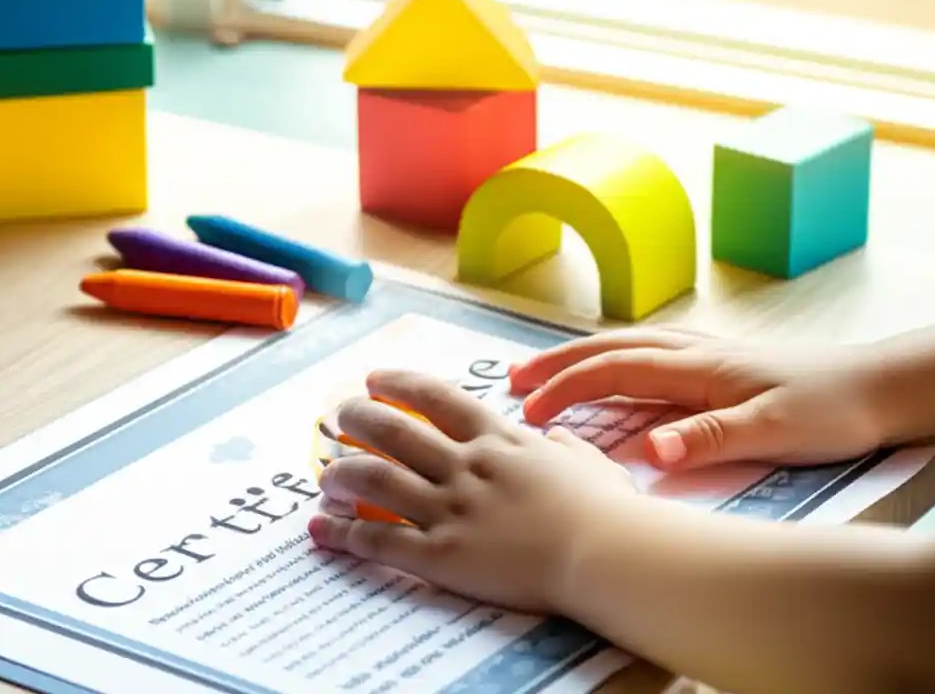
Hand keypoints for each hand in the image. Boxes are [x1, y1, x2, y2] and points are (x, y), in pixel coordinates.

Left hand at [308, 370, 638, 615]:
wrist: (610, 555)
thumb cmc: (611, 513)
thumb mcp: (591, 465)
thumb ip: (567, 450)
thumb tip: (557, 438)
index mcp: (500, 440)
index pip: (436, 399)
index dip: (398, 385)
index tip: (374, 379)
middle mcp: (467, 466)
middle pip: (393, 431)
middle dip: (356, 419)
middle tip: (336, 417)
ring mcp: (451, 508)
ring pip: (375, 480)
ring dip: (341, 473)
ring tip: (325, 474)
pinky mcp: (442, 554)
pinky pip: (380, 539)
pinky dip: (345, 533)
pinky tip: (323, 529)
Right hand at [509, 328, 888, 470]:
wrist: (882, 384)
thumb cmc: (831, 409)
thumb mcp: (773, 431)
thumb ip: (709, 440)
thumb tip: (648, 451)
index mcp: (697, 370)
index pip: (613, 373)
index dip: (566, 392)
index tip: (528, 415)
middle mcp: (693, 352)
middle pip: (608, 349)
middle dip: (556, 364)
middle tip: (511, 382)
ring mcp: (705, 353)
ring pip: (625, 345)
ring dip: (579, 356)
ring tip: (542, 370)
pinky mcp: (718, 361)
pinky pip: (646, 351)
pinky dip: (611, 355)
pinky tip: (610, 367)